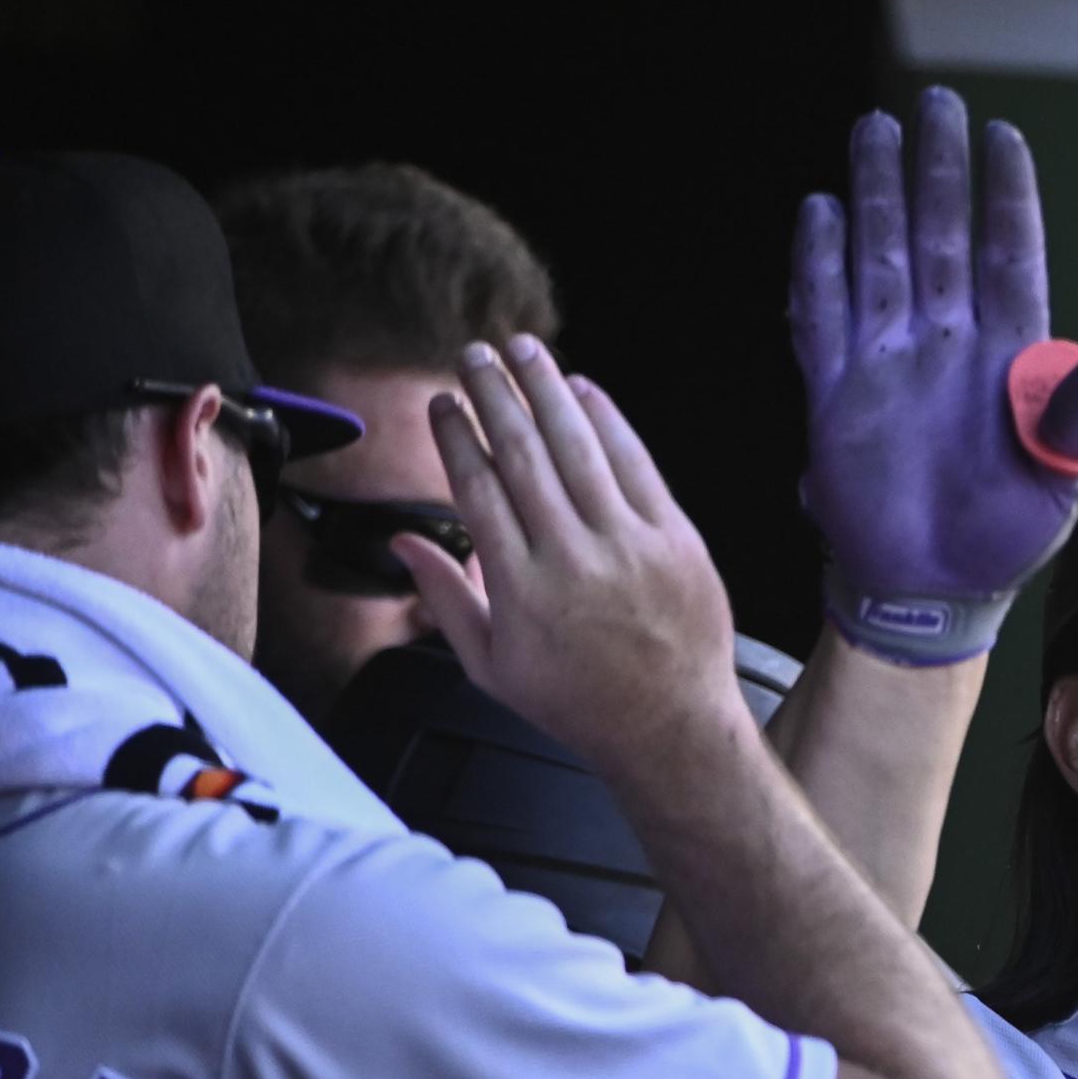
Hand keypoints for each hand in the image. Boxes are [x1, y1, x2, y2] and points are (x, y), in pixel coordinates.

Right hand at [403, 334, 748, 768]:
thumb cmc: (580, 702)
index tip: (444, 404)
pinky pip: (635, 464)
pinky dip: (607, 421)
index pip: (478, 489)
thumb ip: (446, 597)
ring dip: (546, 389)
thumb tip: (402, 544)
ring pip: (578, 447)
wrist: (671, 728)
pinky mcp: (675, 539)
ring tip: (523, 351)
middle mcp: (572, 559)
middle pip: (523, 454)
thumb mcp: (494, 668)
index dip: (457, 437)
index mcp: (520, 589)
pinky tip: (583, 390)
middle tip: (473, 356)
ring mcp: (628, 545)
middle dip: (494, 395)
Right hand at [794, 86, 1077, 660]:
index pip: (1010, 258)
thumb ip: (1074, 422)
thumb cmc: (1007, 537)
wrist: (934, 591)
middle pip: (941, 238)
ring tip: (874, 132)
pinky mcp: (838, 391)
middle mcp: (949, 345)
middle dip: (938, 171)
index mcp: (1010, 360)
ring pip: (881, 257)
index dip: (1007, 200)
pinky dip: (819, 267)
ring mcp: (891, 361)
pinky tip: (821, 215)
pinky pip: (823, 315)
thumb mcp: (1063, 487)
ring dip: (878, 196)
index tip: (1004, 140)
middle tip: (936, 105)